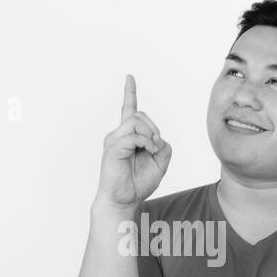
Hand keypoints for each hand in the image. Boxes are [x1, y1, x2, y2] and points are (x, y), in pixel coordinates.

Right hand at [95, 75, 172, 209]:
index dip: (129, 93)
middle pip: (139, 115)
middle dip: (154, 127)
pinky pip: (133, 135)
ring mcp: (114, 140)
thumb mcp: (160, 164)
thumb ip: (163, 148)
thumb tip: (160, 138)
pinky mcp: (113, 147)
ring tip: (152, 150)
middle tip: (157, 145)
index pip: (129, 110)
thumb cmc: (138, 182)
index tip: (130, 77)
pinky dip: (146, 142)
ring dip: (150, 134)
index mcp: (128, 137)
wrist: (124, 199)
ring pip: (136, 121)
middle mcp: (119, 135)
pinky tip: (149, 151)